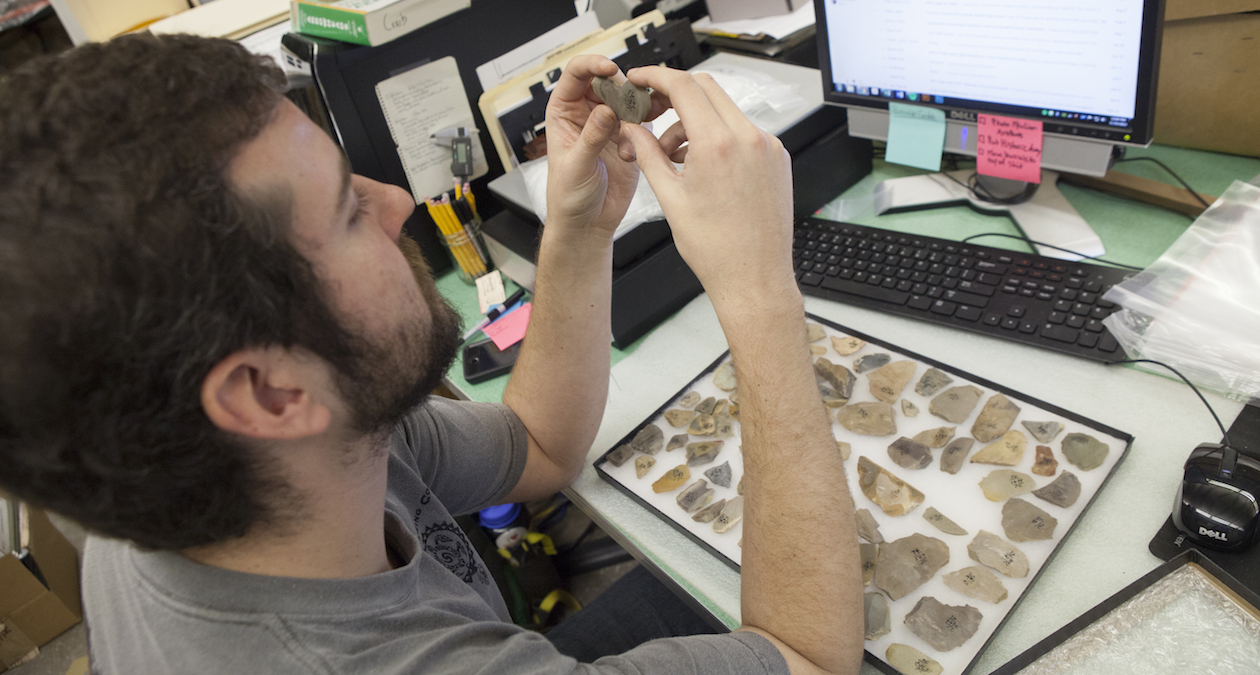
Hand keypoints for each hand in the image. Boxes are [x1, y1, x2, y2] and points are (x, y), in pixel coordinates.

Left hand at [543, 56, 643, 234]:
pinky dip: (646, 127)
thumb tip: (605, 109)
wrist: (587, 224)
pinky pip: (643, 121)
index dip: (592, 65)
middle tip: (630, 102)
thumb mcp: (576, 165)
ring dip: (637, 107)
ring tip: (638, 124)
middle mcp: (587, 114)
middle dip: (621, 87)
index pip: (576, 74)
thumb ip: (592, 136)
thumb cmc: (568, 196)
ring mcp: (610, 125)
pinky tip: (637, 146)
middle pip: (607, 82)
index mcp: (564, 112)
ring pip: (628, 99)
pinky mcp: (629, 139)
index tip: (609, 70)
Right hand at [620, 67, 796, 310]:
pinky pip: (744, 131)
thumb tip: (632, 130)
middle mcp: (749, 139)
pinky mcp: (778, 158)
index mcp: (718, 145)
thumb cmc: (717, 249)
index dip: (656, 76)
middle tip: (655, 113)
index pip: (684, 86)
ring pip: (725, 111)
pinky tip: (703, 166)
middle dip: (675, 96)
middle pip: (707, 89)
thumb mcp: (670, 198)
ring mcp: (768, 147)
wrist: (754, 278)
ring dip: (696, 122)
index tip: (641, 79)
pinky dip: (719, 137)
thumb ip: (648, 154)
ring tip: (676, 157)